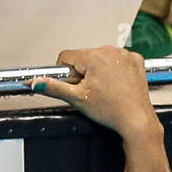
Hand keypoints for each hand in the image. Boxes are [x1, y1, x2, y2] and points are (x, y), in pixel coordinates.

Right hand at [32, 46, 160, 138]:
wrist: (136, 119)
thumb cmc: (111, 110)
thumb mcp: (77, 99)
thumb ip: (54, 87)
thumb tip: (36, 82)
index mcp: (93, 57)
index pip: (66, 56)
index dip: (65, 72)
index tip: (71, 83)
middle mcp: (110, 51)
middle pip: (84, 57)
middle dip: (83, 72)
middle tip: (90, 90)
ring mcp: (124, 55)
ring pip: (101, 58)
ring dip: (99, 70)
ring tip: (105, 89)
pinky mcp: (135, 61)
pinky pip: (118, 60)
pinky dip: (115, 70)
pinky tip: (116, 84)